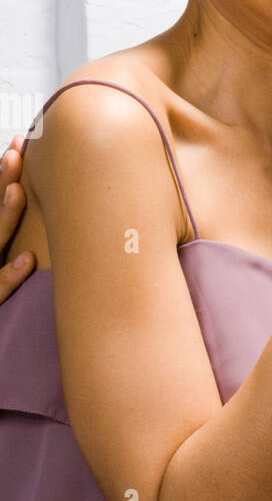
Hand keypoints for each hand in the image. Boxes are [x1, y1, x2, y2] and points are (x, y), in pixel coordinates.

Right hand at [0, 137, 34, 301]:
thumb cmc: (2, 284)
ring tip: (18, 191)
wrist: (2, 356)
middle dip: (1, 181)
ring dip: (4, 217)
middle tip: (16, 152)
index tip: (18, 145)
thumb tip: (38, 218)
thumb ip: (16, 241)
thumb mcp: (7, 261)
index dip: (3, 174)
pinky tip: (27, 260)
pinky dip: (10, 274)